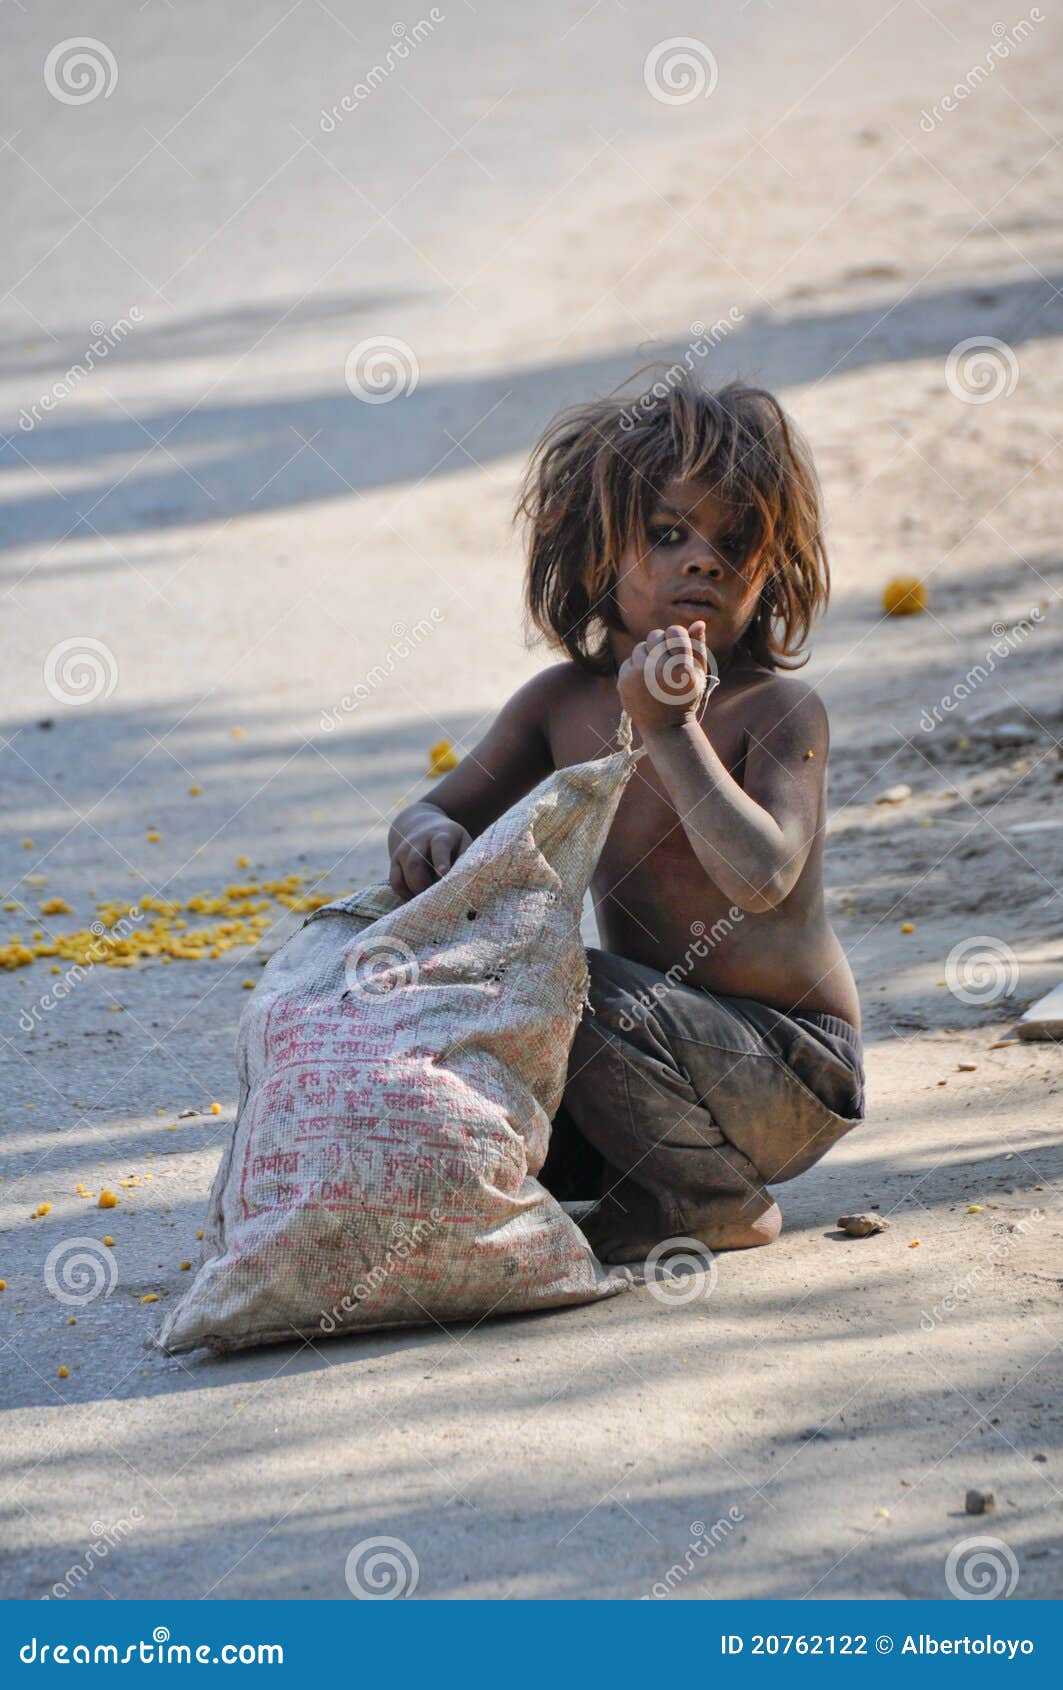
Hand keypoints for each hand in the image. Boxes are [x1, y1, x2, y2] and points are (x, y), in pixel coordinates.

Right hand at [388, 807, 471, 899]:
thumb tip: (466, 882)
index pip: (439, 846)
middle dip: (424, 884)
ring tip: (428, 901)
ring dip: (415, 891)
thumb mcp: (463, 843)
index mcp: (441, 835)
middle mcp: (418, 841)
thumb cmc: (452, 842)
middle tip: (436, 899)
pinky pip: (395, 882)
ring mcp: (404, 851)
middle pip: (415, 863)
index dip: (441, 860)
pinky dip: (405, 894)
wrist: (425, 826)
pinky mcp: (395, 861)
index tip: (443, 874)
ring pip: (402, 875)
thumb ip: (465, 860)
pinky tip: (416, 898)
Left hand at [617, 621, 715, 735]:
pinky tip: (646, 682)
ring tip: (656, 673)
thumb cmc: (686, 698)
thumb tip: (698, 622)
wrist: (664, 727)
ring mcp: (639, 675)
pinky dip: (637, 668)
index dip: (677, 636)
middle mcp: (659, 669)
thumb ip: (698, 647)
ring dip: (648, 655)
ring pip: (640, 647)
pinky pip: (629, 661)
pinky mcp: (624, 681)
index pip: (674, 631)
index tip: (678, 646)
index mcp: (682, 667)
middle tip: (666, 660)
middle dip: (661, 644)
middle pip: (654, 636)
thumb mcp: (698, 674)